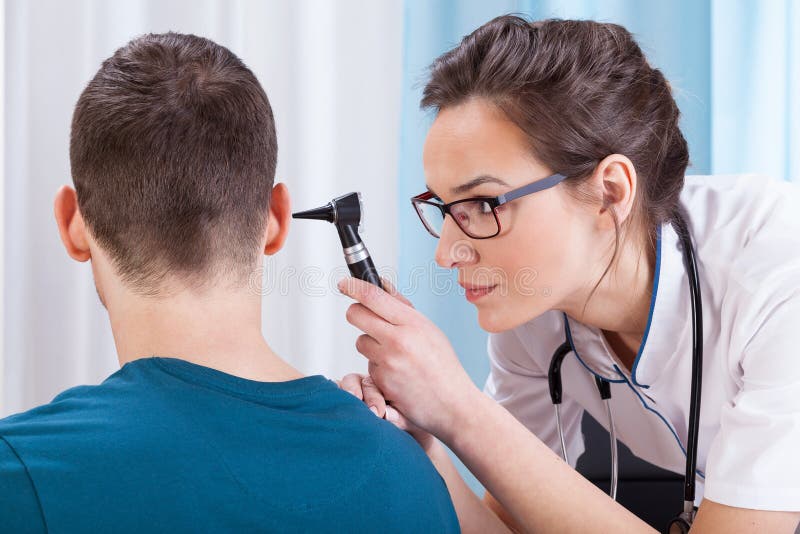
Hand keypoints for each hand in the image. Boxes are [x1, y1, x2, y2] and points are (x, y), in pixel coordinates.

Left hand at [337, 276, 480, 442]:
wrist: (453, 403)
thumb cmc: (442, 365)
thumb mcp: (429, 329)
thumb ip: (403, 308)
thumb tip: (380, 285)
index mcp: (412, 323)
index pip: (373, 296)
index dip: (353, 286)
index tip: (344, 284)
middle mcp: (398, 340)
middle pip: (356, 315)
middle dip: (355, 312)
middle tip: (362, 316)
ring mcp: (388, 362)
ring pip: (360, 341)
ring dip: (370, 344)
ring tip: (393, 354)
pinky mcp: (381, 382)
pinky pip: (369, 366)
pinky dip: (378, 367)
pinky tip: (397, 374)